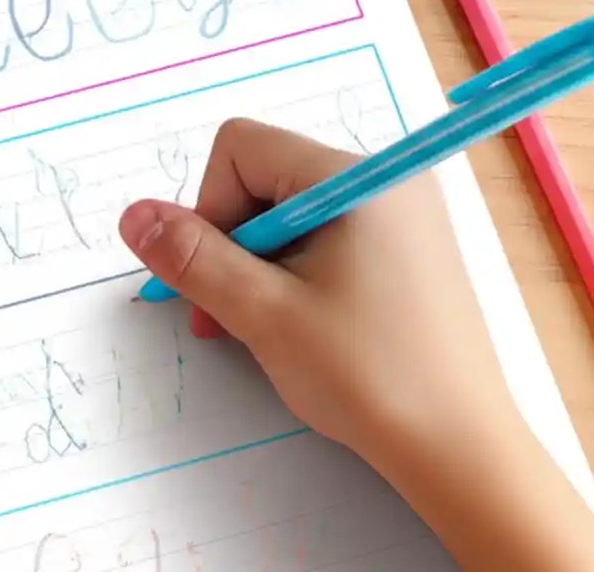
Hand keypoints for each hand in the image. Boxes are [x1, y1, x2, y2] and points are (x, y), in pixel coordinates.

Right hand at [118, 119, 593, 571]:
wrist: (460, 445)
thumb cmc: (367, 376)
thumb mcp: (263, 313)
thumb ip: (194, 258)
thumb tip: (134, 216)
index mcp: (354, 177)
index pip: (241, 148)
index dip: (208, 207)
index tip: (215, 277)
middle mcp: (382, 179)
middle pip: (264, 177)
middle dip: (230, 242)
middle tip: (223, 315)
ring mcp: (400, 213)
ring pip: (290, 213)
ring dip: (258, 265)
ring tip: (260, 330)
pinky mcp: (407, 248)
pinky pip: (327, 237)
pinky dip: (294, 273)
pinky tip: (296, 326)